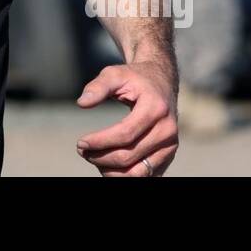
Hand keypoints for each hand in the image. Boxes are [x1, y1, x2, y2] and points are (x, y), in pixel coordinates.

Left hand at [75, 61, 178, 175]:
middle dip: (100, 157)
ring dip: (111, 171)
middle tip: (81, 150)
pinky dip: (124, 174)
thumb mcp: (115, 74)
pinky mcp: (168, 156)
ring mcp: (170, 146)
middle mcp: (167, 131)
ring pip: (138, 172)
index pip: (125, 134)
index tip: (80, 143)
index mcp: (156, 109)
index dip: (100, 142)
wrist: (160, 82)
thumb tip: (81, 103)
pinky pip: (145, 175)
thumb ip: (98, 87)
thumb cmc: (134, 78)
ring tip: (93, 158)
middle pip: (129, 156)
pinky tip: (107, 164)